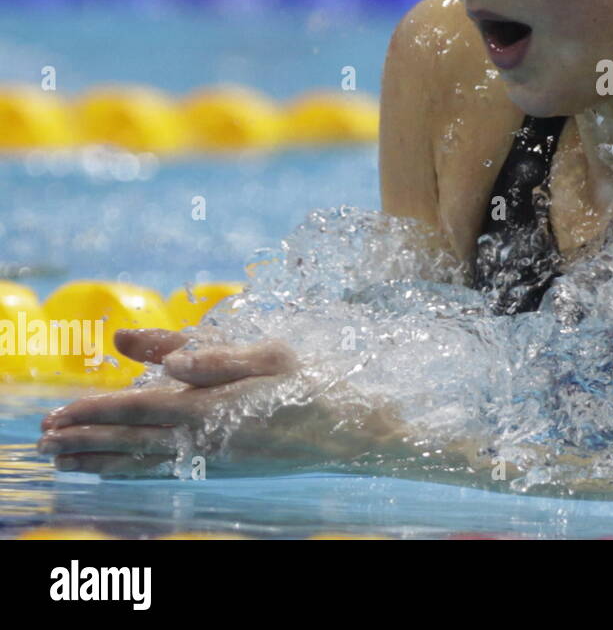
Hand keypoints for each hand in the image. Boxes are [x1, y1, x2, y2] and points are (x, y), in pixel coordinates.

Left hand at [36, 329, 412, 477]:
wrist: (354, 432)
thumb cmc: (317, 383)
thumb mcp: (272, 353)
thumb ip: (215, 354)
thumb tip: (165, 362)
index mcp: (216, 403)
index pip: (141, 406)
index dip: (96, 410)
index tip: (58, 413)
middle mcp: (208, 437)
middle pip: (132, 439)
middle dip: (85, 439)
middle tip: (42, 440)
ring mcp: (214, 459)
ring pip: (143, 461)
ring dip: (98, 460)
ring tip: (62, 459)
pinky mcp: (223, 470)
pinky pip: (166, 474)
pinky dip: (132, 473)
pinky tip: (114, 472)